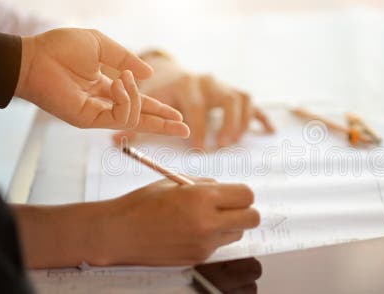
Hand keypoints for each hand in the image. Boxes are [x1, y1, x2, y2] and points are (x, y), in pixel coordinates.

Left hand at [14, 29, 188, 136]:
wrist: (34, 58)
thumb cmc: (61, 48)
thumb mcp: (101, 45)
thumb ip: (126, 59)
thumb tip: (149, 74)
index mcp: (105, 86)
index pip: (138, 101)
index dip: (158, 108)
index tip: (178, 116)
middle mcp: (103, 103)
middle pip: (140, 118)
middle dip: (163, 124)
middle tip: (184, 129)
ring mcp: (96, 113)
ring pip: (133, 118)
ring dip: (138, 99)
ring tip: (126, 80)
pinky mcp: (90, 120)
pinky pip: (120, 116)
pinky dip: (127, 101)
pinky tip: (119, 85)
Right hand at [88, 178, 258, 265]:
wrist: (119, 233)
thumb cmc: (142, 204)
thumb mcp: (174, 183)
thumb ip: (204, 185)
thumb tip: (225, 188)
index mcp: (201, 197)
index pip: (246, 195)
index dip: (241, 193)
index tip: (233, 194)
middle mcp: (207, 222)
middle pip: (252, 218)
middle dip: (245, 211)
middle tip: (229, 207)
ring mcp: (204, 243)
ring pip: (237, 233)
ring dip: (229, 225)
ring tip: (205, 219)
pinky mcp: (198, 257)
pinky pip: (218, 245)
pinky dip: (211, 238)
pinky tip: (190, 231)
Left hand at [124, 51, 274, 148]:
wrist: (172, 74)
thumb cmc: (157, 93)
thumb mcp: (146, 102)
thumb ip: (134, 120)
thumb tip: (114, 139)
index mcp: (186, 83)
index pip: (195, 105)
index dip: (198, 126)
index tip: (198, 147)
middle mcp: (207, 81)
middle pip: (225, 98)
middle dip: (225, 122)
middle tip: (222, 144)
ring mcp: (224, 86)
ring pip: (241, 98)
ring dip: (242, 120)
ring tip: (235, 141)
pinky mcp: (234, 94)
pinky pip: (252, 104)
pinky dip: (260, 117)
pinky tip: (268, 132)